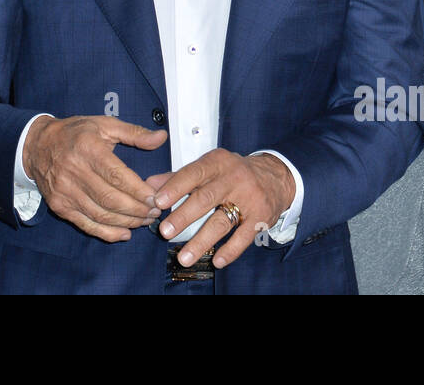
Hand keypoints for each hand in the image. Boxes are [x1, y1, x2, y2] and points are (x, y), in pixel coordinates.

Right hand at [22, 115, 166, 241]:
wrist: (37, 146)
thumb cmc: (75, 133)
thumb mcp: (104, 124)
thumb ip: (134, 133)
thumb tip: (161, 138)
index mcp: (88, 149)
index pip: (117, 176)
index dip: (139, 191)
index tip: (156, 198)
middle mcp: (74, 172)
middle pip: (111, 199)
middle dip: (138, 210)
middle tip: (155, 212)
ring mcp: (66, 192)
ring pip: (102, 215)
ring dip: (127, 222)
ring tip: (145, 220)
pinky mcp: (60, 207)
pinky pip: (87, 225)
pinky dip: (108, 233)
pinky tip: (125, 233)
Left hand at [149, 149, 294, 267]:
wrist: (274, 176)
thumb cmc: (233, 172)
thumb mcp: (208, 167)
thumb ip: (178, 177)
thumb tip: (149, 185)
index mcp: (217, 162)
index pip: (193, 174)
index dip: (175, 188)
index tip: (158, 202)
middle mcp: (233, 178)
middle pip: (206, 198)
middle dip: (183, 216)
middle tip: (165, 232)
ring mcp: (249, 198)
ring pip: (222, 221)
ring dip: (201, 241)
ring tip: (184, 257)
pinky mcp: (261, 217)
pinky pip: (244, 237)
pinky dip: (230, 251)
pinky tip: (217, 261)